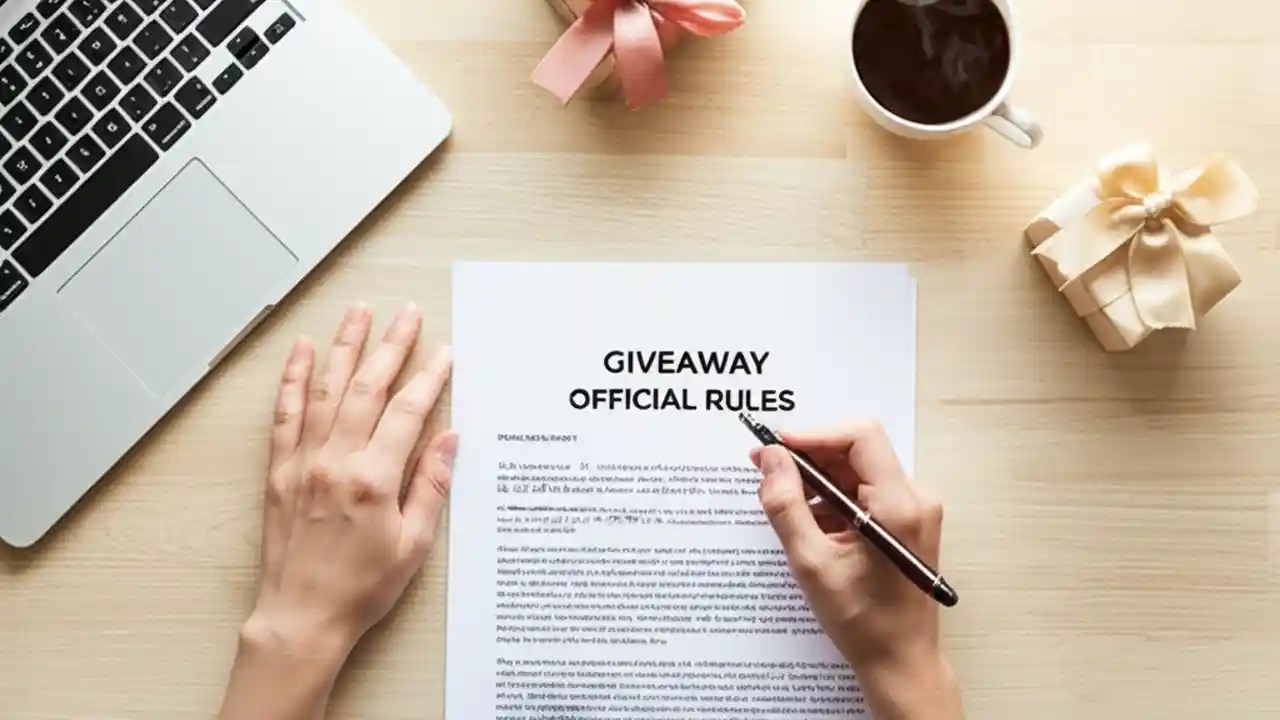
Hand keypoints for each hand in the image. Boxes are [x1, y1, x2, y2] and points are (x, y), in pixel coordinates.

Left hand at [220, 303, 454, 719]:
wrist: (301, 617)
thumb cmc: (360, 588)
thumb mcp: (414, 544)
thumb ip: (431, 486)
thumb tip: (449, 438)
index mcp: (373, 479)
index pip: (408, 412)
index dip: (429, 377)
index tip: (444, 353)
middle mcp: (335, 461)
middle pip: (367, 387)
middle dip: (391, 346)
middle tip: (408, 314)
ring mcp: (303, 462)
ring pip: (326, 389)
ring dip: (344, 347)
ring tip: (359, 313)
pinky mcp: (280, 471)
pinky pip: (286, 413)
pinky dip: (294, 379)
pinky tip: (302, 352)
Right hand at [752, 421, 962, 719]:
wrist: (900, 661)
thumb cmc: (863, 622)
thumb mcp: (811, 562)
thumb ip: (786, 504)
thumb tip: (770, 459)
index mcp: (899, 507)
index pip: (859, 437)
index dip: (813, 434)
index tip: (775, 446)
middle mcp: (915, 499)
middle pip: (857, 450)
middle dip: (809, 455)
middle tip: (767, 469)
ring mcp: (914, 509)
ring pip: (857, 469)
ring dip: (818, 478)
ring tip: (784, 502)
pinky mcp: (906, 520)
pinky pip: (864, 490)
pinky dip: (832, 497)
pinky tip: (808, 520)